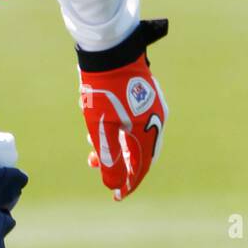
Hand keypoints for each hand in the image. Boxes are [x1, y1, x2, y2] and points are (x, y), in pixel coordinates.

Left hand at [78, 19, 168, 199]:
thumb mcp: (102, 128)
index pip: (141, 167)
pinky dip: (117, 132)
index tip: (116, 196)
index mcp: (149, 131)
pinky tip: (99, 128)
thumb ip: (109, 159)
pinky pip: (132, 123)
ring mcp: (151, 108)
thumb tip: (113, 185)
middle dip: (117, 164)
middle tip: (97, 169)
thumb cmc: (104, 90)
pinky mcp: (143, 97)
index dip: (128, 184)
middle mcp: (156, 121)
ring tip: (92, 148)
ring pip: (134, 138)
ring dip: (114, 147)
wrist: (109, 51)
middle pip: (139, 153)